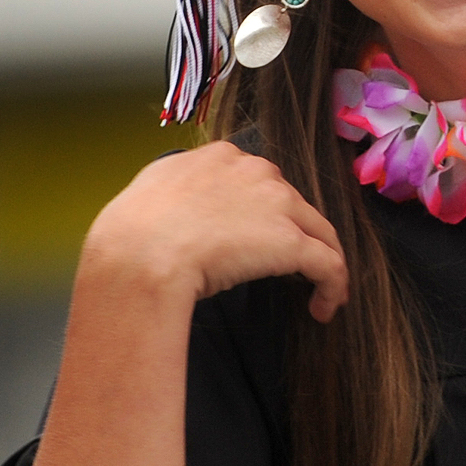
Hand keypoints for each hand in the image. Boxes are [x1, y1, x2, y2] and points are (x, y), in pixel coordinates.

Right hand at [81, 141, 347, 320]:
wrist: (138, 254)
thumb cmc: (132, 232)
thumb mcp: (152, 190)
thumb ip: (177, 189)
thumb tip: (178, 207)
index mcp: (222, 157)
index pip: (258, 181)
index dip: (263, 212)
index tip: (258, 237)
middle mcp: (257, 171)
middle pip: (291, 203)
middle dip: (291, 235)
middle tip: (288, 268)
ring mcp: (278, 205)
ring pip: (318, 231)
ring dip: (321, 261)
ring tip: (317, 293)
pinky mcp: (291, 242)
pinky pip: (329, 263)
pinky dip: (334, 285)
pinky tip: (325, 307)